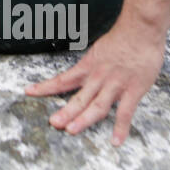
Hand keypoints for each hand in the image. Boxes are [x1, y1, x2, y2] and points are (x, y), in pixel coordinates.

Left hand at [24, 15, 166, 145]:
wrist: (141, 29)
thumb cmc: (123, 37)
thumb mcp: (99, 49)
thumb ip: (94, 64)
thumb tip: (87, 72)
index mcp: (88, 66)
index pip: (62, 79)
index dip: (45, 87)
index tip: (29, 92)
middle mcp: (98, 77)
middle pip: (79, 98)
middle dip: (65, 111)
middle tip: (53, 123)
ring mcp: (115, 85)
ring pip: (97, 106)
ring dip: (83, 119)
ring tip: (71, 131)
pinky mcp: (134, 90)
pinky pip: (125, 112)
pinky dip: (120, 128)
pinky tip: (115, 141)